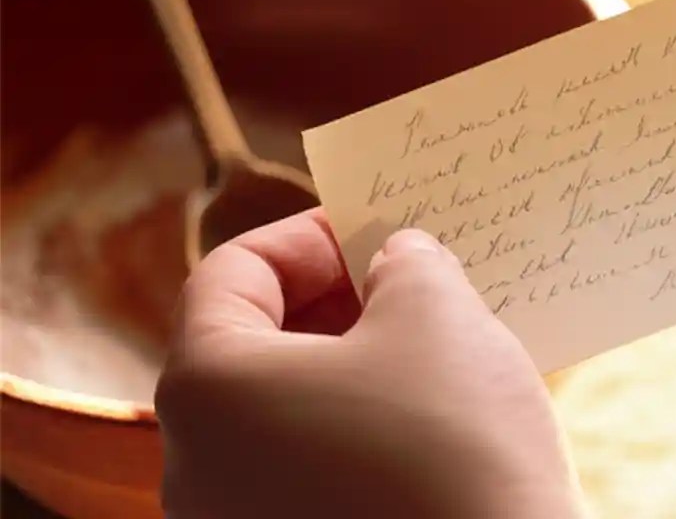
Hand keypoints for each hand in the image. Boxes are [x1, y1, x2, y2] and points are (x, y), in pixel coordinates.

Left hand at [155, 210, 582, 517]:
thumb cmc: (455, 448)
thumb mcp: (438, 314)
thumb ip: (406, 263)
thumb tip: (397, 263)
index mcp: (206, 387)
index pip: (233, 272)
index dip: (308, 235)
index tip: (375, 232)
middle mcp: (196, 465)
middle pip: (253, 344)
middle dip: (335, 299)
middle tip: (410, 281)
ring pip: (287, 412)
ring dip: (353, 364)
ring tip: (433, 345)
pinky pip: (311, 468)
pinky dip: (359, 428)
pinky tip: (432, 418)